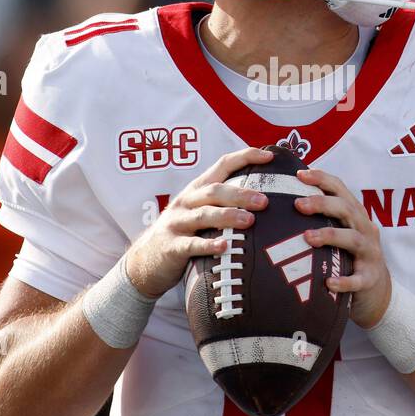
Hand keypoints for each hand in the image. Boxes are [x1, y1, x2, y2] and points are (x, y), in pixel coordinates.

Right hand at [125, 147, 273, 298]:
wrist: (145, 260)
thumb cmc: (184, 233)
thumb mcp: (199, 212)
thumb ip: (223, 204)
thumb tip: (265, 197)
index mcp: (197, 190)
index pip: (222, 164)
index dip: (245, 156)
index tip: (269, 155)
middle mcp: (186, 202)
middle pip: (214, 191)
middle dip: (240, 194)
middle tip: (264, 201)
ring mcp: (177, 223)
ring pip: (204, 215)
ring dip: (227, 216)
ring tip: (249, 220)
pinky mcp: (171, 246)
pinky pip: (191, 245)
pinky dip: (208, 245)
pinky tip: (224, 247)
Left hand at [294, 167, 392, 328]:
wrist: (377, 292)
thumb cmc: (348, 256)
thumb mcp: (340, 232)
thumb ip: (320, 218)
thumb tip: (282, 201)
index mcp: (355, 215)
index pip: (340, 189)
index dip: (322, 179)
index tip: (299, 174)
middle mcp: (365, 229)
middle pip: (346, 210)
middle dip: (323, 204)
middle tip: (298, 205)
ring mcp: (370, 253)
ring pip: (353, 240)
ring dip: (330, 236)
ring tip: (307, 238)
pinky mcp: (370, 278)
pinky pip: (358, 279)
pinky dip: (344, 281)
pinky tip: (328, 282)